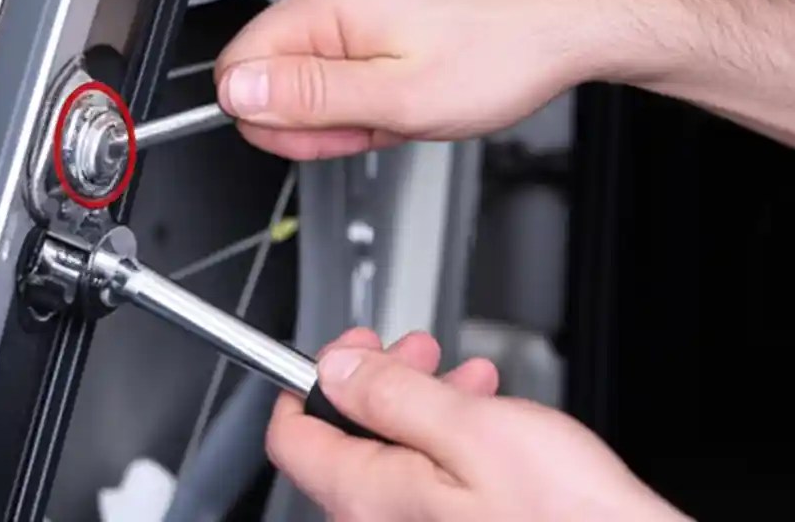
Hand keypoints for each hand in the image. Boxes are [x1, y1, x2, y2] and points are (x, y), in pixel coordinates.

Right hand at [214, 0, 651, 158]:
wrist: (569, 20)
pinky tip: (408, 87)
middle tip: (377, 123)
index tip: (324, 134)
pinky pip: (344, 49)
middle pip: (275, 66)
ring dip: (348, 102)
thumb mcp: (398, 99)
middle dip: (319, 113)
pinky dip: (369, 81)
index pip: (240, 66)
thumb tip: (238, 94)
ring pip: (311, 63)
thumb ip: (308, 98)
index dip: (274, 118)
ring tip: (403, 104)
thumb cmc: (503, 53)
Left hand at [267, 328, 688, 520]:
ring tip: (463, 376)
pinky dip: (447, 439)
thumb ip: (390, 392)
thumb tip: (333, 368)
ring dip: (421, 403)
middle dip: (378, 380)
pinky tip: (485, 420)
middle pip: (343, 441)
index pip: (290, 439)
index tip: (339, 350)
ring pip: (390, 457)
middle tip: (413, 349)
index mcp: (367, 498)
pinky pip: (425, 483)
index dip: (306, 381)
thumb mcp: (471, 429)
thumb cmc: (564, 516)